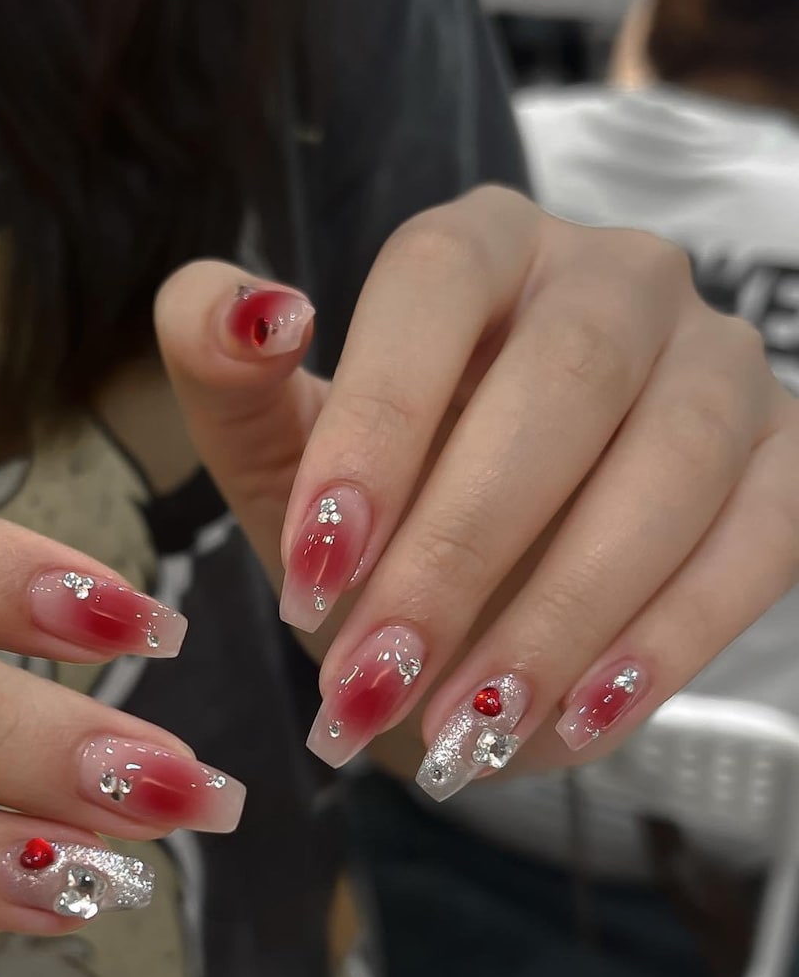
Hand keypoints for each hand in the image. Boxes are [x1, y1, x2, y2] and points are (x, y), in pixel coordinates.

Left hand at [157, 186, 796, 800]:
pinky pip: (762, 535)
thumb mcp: (282, 458)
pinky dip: (673, 637)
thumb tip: (245, 311)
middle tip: (379, 682)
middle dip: (460, 551)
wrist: (479, 596)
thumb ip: (231, 382)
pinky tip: (585, 717)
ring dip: (564, 613)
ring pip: (669, 466)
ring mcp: (714, 363)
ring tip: (472, 726)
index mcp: (478, 250)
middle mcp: (611, 279)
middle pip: (562, 383)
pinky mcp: (783, 457)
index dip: (378, 425)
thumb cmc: (376, 516)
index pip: (435, 285)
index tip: (318, 569)